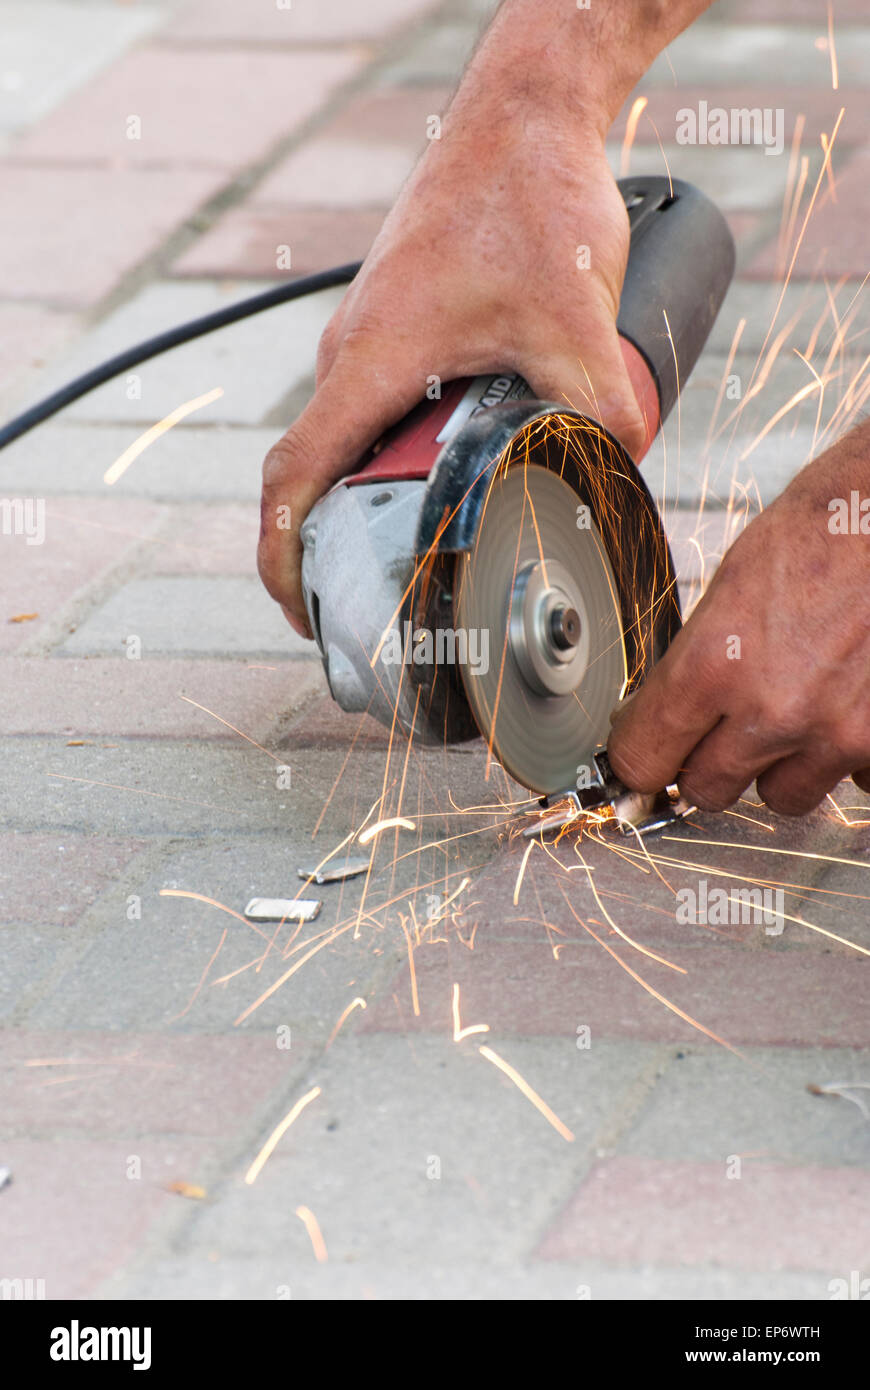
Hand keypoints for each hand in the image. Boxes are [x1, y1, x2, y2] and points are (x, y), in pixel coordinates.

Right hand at [257, 115, 644, 635]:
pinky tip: (463, 462)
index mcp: (367, 364)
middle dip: (345, 543)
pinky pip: (381, 402)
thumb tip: (621, 473)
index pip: (291, 481)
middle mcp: (351, 353)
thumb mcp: (577, 321)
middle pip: (319, 473)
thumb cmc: (529, 197)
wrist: (523, 114)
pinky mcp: (399, 320)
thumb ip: (605, 409)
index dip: (282, 560)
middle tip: (400, 595)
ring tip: (440, 538)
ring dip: (384, 493)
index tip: (306, 610)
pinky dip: (405, 447)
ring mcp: (369, 335)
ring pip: (355, 437)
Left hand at [607, 424, 869, 814]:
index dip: (637, 759)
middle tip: (718, 732)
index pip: (643, 757)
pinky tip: (845, 706)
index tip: (641, 757)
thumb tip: (664, 714)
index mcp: (715, 663)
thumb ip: (698, 662)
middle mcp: (772, 709)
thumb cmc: (823, 531)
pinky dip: (843, 755)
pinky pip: (850, 781)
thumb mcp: (731, 586)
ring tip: (793, 710)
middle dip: (707, 764)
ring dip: (779, 765)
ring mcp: (834, 732)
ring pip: (781, 796)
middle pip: (707, 790)